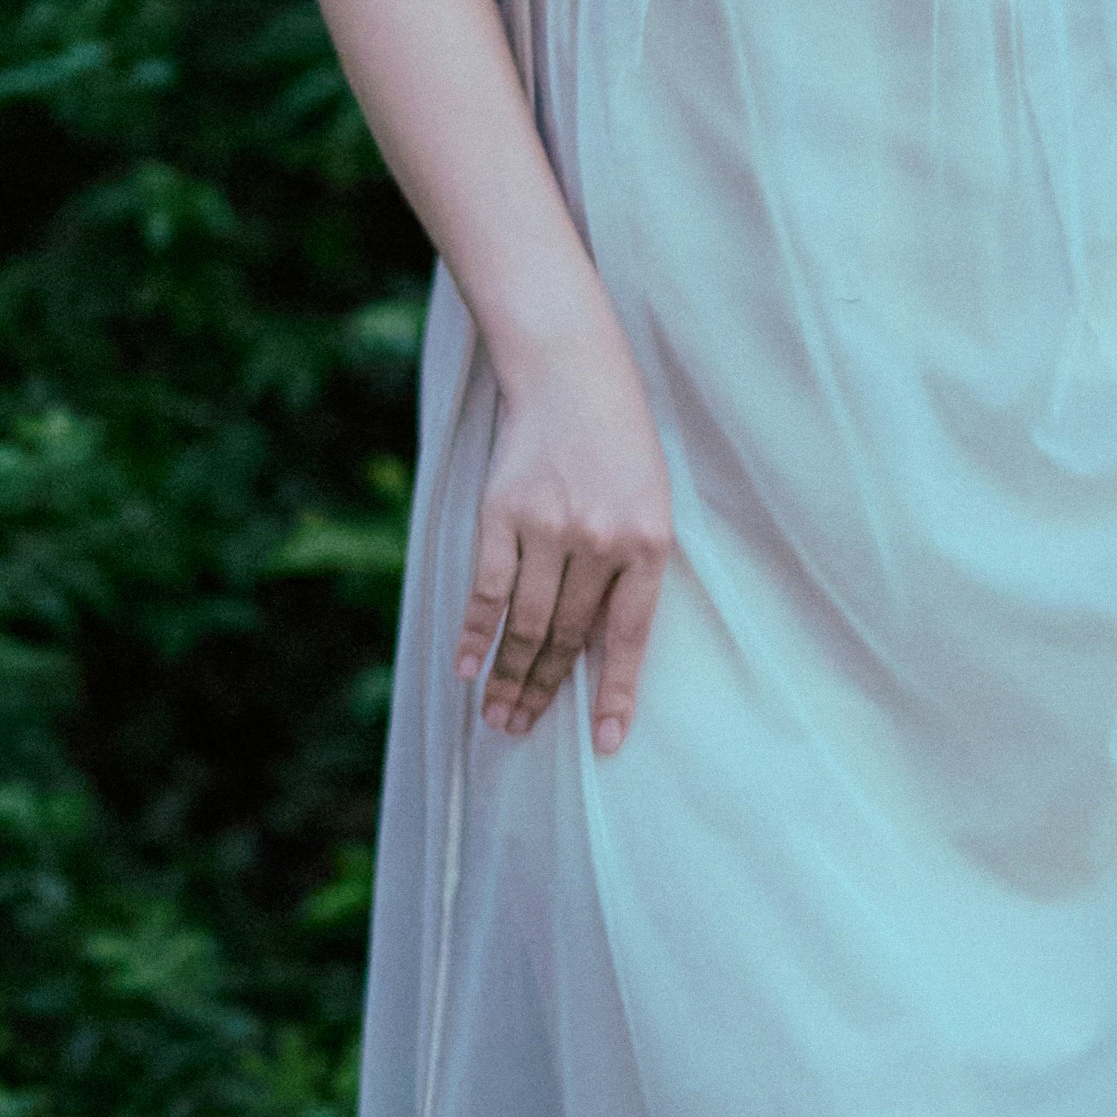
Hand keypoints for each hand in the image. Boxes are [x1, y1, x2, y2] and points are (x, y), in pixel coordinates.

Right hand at [459, 327, 673, 752]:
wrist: (572, 373)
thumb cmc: (617, 445)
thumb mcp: (647, 505)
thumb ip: (628, 573)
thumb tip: (596, 648)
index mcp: (649, 544)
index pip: (629, 638)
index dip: (614, 694)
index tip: (604, 742)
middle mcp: (600, 541)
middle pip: (567, 637)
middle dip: (543, 692)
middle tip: (520, 731)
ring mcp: (549, 527)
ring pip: (527, 622)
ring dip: (508, 676)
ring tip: (496, 716)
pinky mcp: (504, 513)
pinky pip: (487, 588)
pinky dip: (476, 633)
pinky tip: (468, 668)